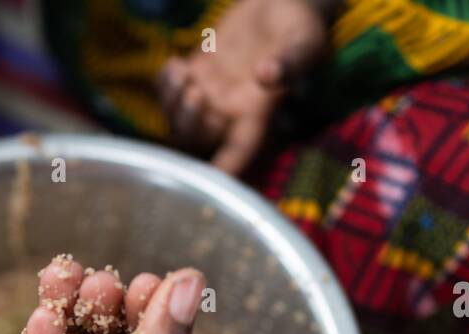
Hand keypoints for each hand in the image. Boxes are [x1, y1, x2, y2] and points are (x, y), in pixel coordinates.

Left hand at [158, 0, 329, 173]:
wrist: (283, 3)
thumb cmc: (301, 26)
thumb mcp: (304, 42)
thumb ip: (290, 61)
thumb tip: (266, 76)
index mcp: (258, 113)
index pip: (239, 151)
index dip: (223, 171)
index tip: (206, 182)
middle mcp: (231, 111)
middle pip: (199, 140)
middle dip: (189, 123)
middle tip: (195, 91)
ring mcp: (211, 93)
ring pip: (179, 119)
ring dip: (172, 102)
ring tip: (181, 71)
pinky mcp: (197, 72)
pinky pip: (170, 91)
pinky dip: (164, 83)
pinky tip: (176, 64)